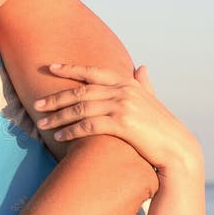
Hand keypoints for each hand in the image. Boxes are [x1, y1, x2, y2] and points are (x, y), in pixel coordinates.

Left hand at [34, 64, 201, 178]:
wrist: (176, 147)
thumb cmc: (161, 125)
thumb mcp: (151, 99)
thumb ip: (144, 83)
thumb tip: (142, 67)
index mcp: (127, 82)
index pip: (92, 71)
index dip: (70, 69)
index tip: (50, 68)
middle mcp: (123, 90)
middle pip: (81, 91)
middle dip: (56, 98)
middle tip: (37, 104)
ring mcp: (123, 106)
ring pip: (81, 108)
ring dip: (58, 117)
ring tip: (42, 124)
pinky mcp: (122, 124)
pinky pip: (89, 125)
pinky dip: (71, 131)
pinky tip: (59, 137)